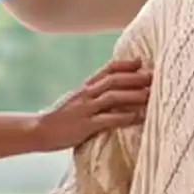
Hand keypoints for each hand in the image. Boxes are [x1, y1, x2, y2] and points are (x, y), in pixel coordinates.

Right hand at [31, 58, 151, 151]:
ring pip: (112, 97)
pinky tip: (138, 117)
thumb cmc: (61, 118)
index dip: (125, 64)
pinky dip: (125, 117)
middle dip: (135, 77)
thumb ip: (93, 94)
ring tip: (150, 94)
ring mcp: (85, 109)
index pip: (107, 69)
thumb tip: (115, 91)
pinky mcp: (85, 126)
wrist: (39, 131)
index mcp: (85, 87)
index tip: (141, 62)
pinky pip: (108, 119)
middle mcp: (86, 94)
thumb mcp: (77, 101)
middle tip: (154, 76)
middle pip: (113, 80)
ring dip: (133, 95)